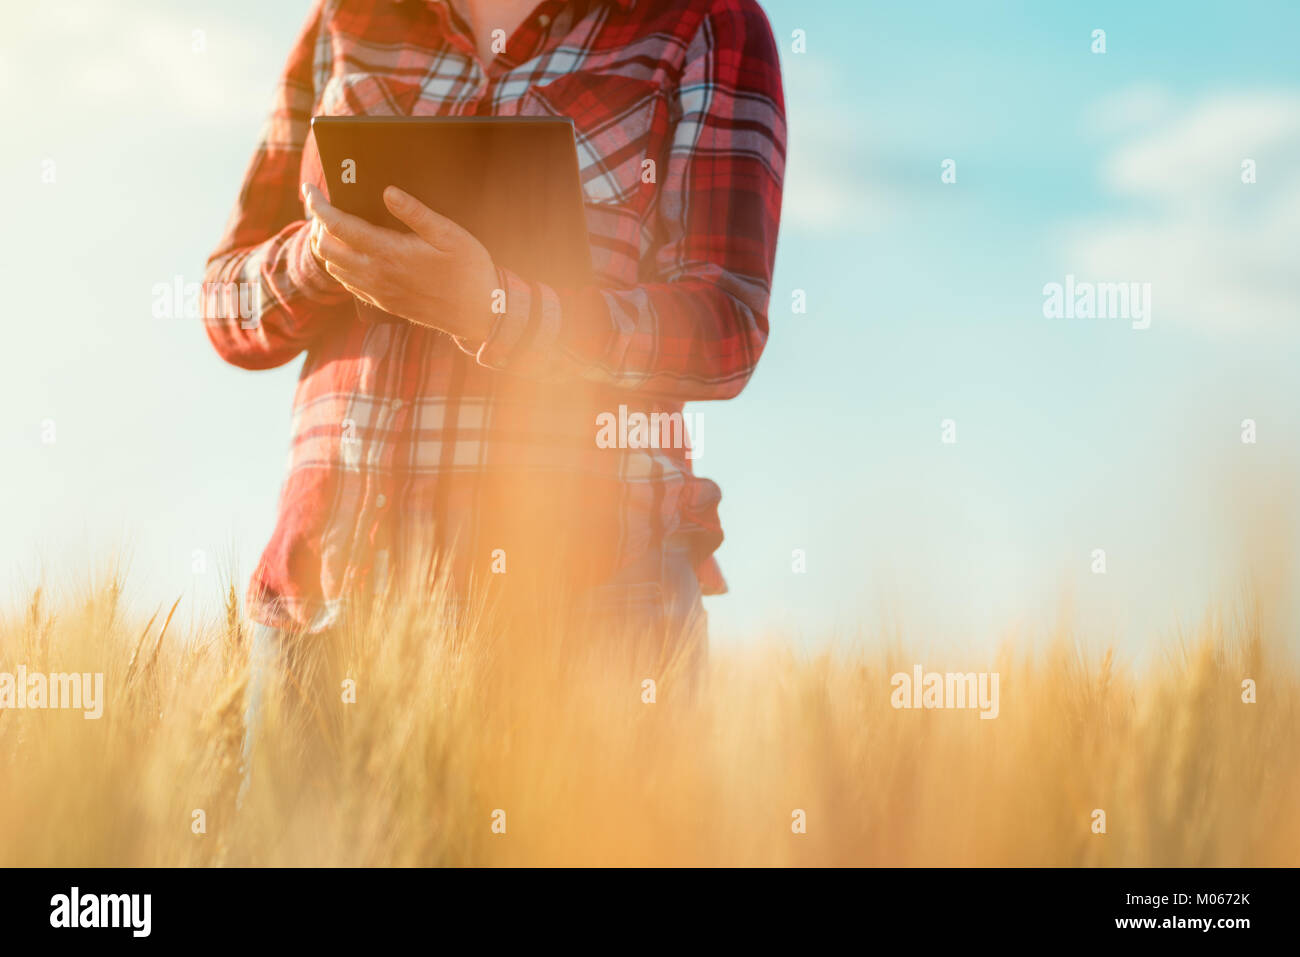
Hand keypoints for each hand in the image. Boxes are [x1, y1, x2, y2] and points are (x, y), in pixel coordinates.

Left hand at [302, 182, 497, 340]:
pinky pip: (347, 283)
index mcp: (389, 252)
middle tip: (323, 205)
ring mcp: (377, 291)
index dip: (318, 205)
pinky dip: (338, 264)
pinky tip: (350, 252)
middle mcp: (376, 274)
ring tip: (334, 225)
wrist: (478, 313)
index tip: (311, 190)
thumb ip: (416, 212)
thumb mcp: (449, 234)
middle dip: (317, 223)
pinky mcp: (382, 302)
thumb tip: (388, 191)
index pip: (337, 225)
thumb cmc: (468, 270)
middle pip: (325, 247)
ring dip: (326, 244)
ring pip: (332, 267)